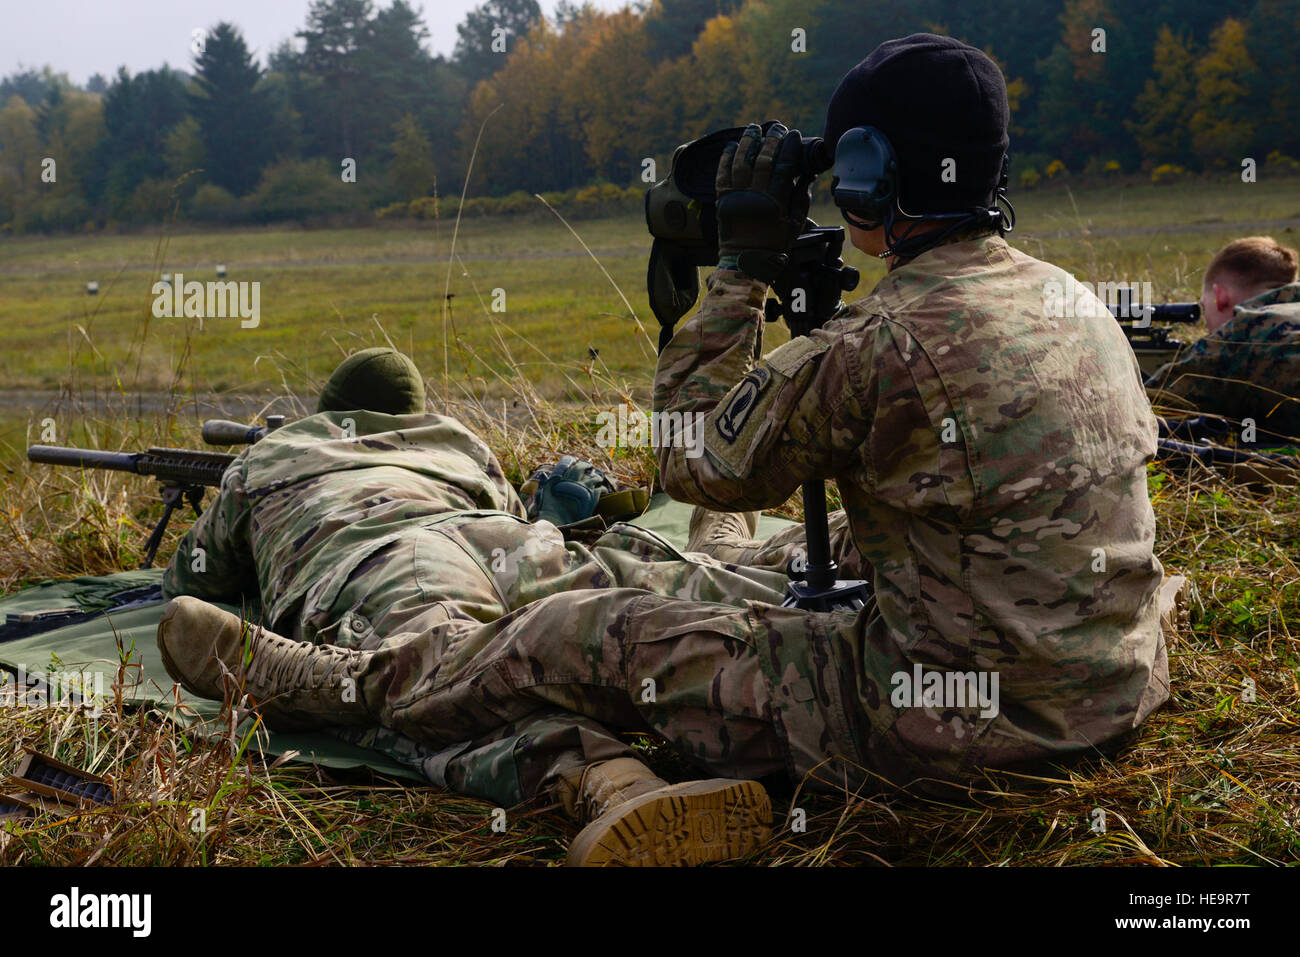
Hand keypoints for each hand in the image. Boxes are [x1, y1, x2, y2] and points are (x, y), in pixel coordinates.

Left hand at [716, 122, 812, 280]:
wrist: (744, 263)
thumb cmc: (774, 245)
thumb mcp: (794, 224)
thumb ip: (801, 198)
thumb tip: (807, 175)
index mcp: (776, 203)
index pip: (784, 167)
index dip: (789, 148)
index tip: (794, 134)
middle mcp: (755, 197)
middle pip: (763, 160)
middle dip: (771, 140)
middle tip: (776, 127)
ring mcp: (736, 198)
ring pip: (741, 163)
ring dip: (747, 142)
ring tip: (753, 128)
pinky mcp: (722, 201)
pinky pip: (722, 174)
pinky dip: (726, 158)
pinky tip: (732, 145)